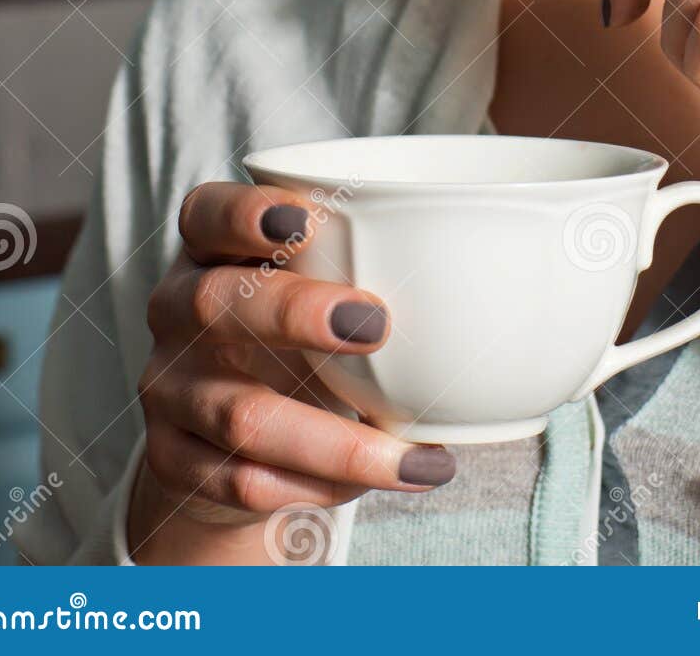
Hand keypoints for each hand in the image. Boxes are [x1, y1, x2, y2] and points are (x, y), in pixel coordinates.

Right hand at [132, 181, 454, 559]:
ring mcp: (169, 391)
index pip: (204, 213)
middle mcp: (177, 312)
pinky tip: (374, 478)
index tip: (305, 218)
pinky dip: (320, 488)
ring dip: (338, 442)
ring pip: (243, 417)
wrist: (220, 438)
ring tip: (417, 458)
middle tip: (375, 323)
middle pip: (215, 305)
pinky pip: (248, 483)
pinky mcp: (175, 463)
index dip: (244, 212)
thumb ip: (373, 264)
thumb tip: (529, 271)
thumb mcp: (314, 287)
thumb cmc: (295, 336)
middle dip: (295, 313)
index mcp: (209, 249)